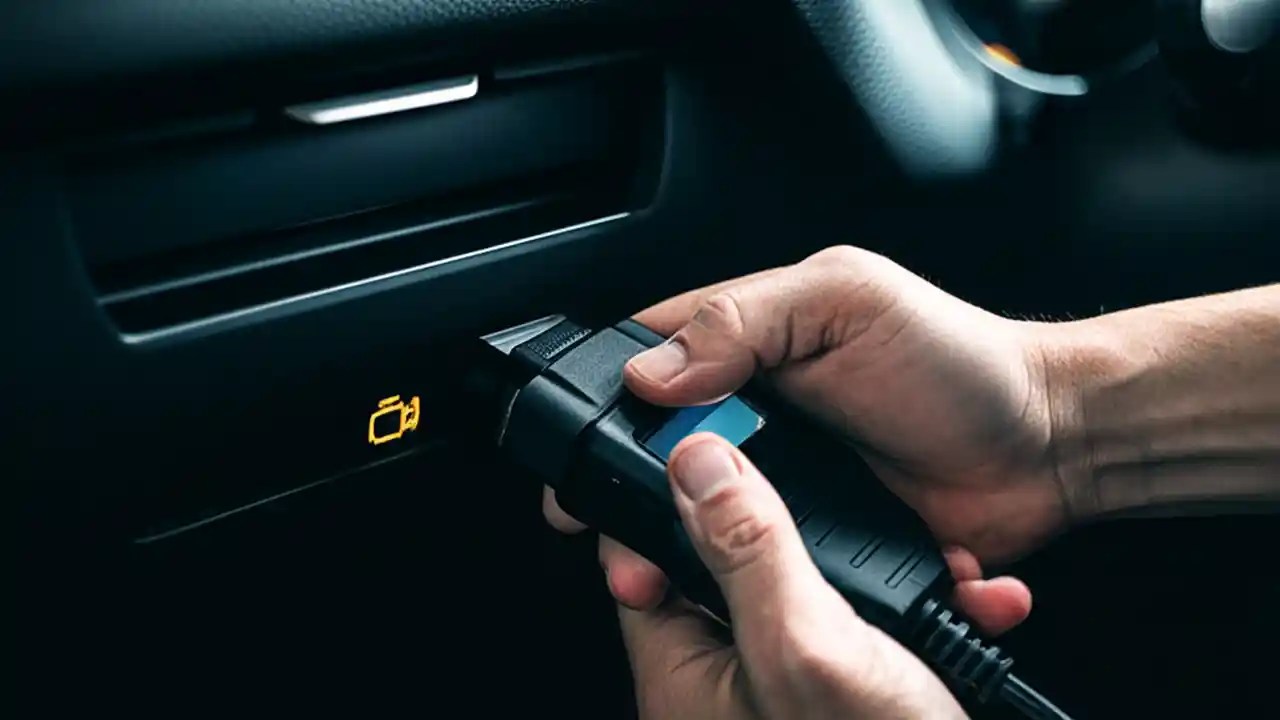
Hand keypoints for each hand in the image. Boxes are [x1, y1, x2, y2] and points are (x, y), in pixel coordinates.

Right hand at [548, 245, 1077, 625]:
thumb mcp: (849, 300)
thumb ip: (747, 318)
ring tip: (681, 566)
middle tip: (622, 527)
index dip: (602, 400)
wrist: (1047, 447)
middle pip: (653, 452)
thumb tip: (654, 368)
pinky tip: (765, 579)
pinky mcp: (812, 541)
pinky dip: (756, 577)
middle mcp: (754, 413)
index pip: (643, 361)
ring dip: (680, 547)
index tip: (580, 447)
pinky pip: (765, 562)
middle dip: (627, 494)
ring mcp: (780, 482)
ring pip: (696, 518)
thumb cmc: (961, 362)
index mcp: (748, 343)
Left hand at [619, 432, 968, 718]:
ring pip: (822, 592)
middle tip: (860, 505)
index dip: (675, 495)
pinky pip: (870, 631)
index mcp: (685, 672)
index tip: (717, 444)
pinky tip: (964, 607)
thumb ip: (747, 549)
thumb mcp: (805, 647)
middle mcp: (730, 684)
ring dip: (887, 568)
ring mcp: (792, 694)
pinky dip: (920, 612)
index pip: (646, 555)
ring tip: (939, 568)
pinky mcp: (852, 698)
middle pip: (743, 564)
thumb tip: (694, 461)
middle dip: (813, 528)